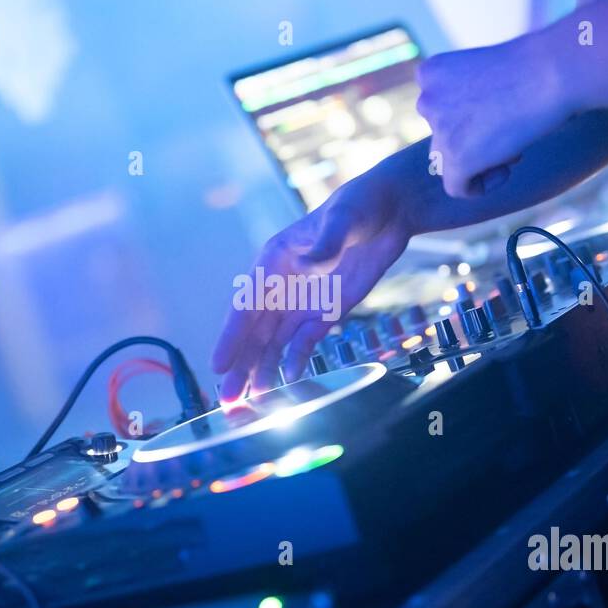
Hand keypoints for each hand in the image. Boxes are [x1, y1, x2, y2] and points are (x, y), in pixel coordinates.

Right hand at [211, 168, 413, 400]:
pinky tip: (288, 380)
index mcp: (273, 260)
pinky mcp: (325, 312)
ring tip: (253, 400)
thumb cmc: (358, 207)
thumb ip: (326, 244)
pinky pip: (305, 342)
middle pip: (255, 332)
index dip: (231, 337)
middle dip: (241, 364)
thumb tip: (307, 264)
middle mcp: (281, 285)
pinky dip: (296, 360)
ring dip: (263, 368)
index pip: (246, 305)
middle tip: (229, 397)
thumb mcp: (343, 220)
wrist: (389, 212)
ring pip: (275, 342)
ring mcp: (301, 301)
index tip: (218, 364)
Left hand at [416, 30, 572, 198]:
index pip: (436, 111)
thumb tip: (461, 137)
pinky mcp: (455, 157)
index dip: (466, 117)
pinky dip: (480, 186)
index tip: (495, 111)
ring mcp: (438, 129)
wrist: (553, 72)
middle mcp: (426, 100)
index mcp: (429, 73)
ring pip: (448, 161)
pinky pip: (457, 188)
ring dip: (478, 159)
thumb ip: (462, 101)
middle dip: (473, 139)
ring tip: (511, 145)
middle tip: (508, 128)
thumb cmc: (531, 69)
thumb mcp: (483, 76)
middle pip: (442, 136)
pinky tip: (505, 170)